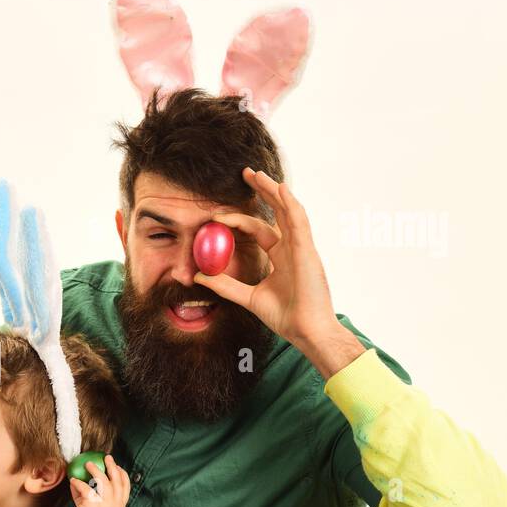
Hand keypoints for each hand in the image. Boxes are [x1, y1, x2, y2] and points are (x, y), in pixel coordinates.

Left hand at [70, 454, 129, 506]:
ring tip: (89, 464)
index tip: (118, 467)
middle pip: (117, 480)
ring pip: (103, 480)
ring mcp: (106, 503)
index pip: (126, 487)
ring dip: (95, 470)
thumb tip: (84, 483)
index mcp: (120, 506)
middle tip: (108, 458)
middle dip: (113, 467)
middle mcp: (116, 503)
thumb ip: (95, 498)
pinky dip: (78, 483)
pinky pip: (85, 488)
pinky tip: (73, 480)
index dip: (123, 474)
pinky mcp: (94, 502)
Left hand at [196, 168, 340, 348]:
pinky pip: (298, 222)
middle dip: (261, 192)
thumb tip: (199, 276)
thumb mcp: (248, 297)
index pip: (259, 230)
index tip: (216, 216)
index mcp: (281, 257)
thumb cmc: (286, 317)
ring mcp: (301, 248)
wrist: (306, 332)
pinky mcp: (307, 251)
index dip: (239, 220)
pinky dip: (290, 203)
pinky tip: (280, 188)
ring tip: (256, 174)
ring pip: (287, 210)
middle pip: (276, 212)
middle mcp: (292, 248)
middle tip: (244, 175)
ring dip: (272, 191)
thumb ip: (226, 285)